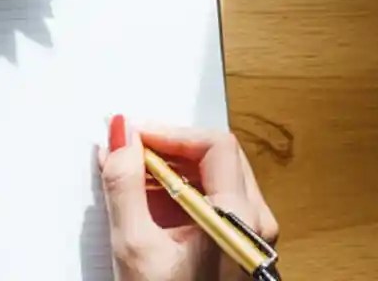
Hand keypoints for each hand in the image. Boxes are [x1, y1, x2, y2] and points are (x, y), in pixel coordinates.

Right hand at [98, 116, 278, 280]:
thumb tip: (121, 134)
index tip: (132, 135)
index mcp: (238, 218)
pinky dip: (182, 194)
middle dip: (169, 149)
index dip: (169, 133)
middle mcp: (256, 223)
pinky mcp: (240, 246)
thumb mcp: (134, 245)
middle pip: (218, 157)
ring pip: (217, 177)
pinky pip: (217, 201)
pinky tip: (149, 206)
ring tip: (132, 181)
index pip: (213, 145)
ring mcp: (252, 235)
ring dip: (173, 171)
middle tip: (130, 152)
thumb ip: (124, 184)